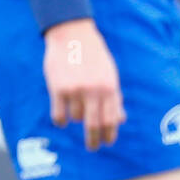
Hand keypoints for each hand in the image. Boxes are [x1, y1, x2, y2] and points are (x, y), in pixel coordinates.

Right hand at [43, 17, 125, 149]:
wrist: (72, 32)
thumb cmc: (93, 54)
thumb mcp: (109, 72)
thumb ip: (115, 96)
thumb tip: (121, 120)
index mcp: (110, 85)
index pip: (112, 119)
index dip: (110, 134)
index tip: (108, 142)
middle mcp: (94, 90)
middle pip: (94, 126)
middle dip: (94, 141)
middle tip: (93, 147)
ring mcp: (76, 90)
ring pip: (75, 119)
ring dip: (76, 116)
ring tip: (75, 101)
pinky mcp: (58, 89)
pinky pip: (59, 116)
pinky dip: (61, 119)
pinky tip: (62, 112)